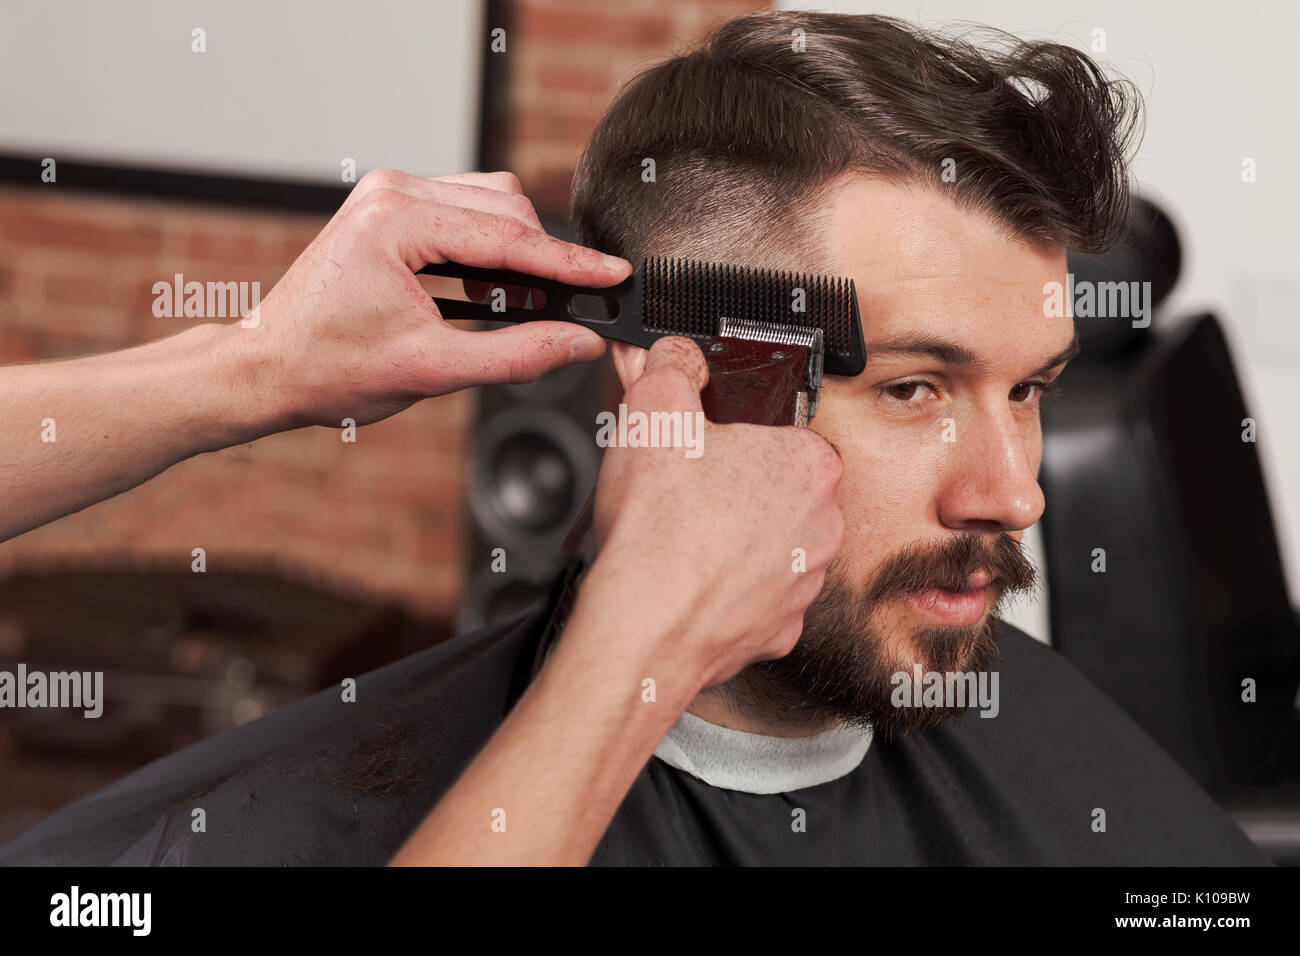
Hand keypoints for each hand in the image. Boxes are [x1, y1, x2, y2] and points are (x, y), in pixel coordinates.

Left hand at [234, 169, 631, 428]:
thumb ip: (518, 354)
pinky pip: (462, 211)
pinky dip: (488, 248)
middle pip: (506, 207)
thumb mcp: (433, 370)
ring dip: (516, 251)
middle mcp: (392, 193)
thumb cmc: (328, 368)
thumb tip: (577, 342)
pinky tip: (489, 290)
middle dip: (543, 257)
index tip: (612, 274)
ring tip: (523, 304)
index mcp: (396, 222)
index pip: (509, 236)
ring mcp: (388, 195)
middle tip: (567, 308)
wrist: (268, 368)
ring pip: (489, 203)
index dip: (569, 262)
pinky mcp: (388, 208)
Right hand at [580, 337, 845, 690]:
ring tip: (683, 539)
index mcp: (808, 464)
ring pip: (770, 547)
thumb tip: (677, 355)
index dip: (735, 437)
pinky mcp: (779, 630)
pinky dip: (725, 592)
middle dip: (736, 489)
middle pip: (779, 491)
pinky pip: (756, 598)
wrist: (644, 626)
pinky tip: (690, 582)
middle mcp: (823, 526)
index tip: (705, 448)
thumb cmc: (658, 529)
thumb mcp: (653, 408)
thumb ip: (672, 365)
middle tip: (688, 493)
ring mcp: (804, 583)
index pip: (782, 433)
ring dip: (734, 542)